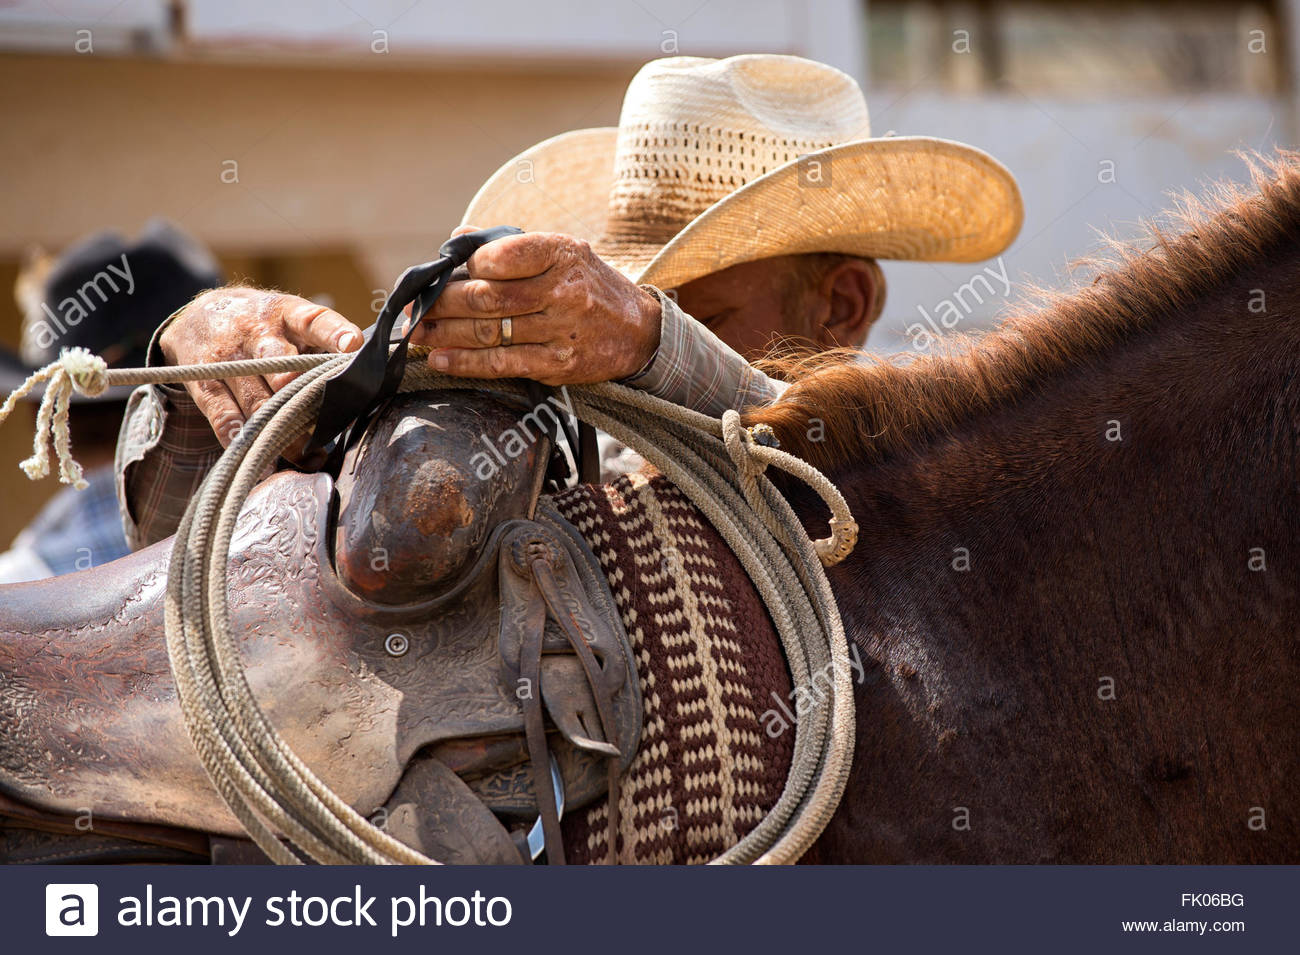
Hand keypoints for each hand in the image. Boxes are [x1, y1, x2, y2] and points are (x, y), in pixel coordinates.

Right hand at [159, 287, 361, 447]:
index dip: (334, 333)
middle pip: (279, 364)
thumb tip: (362, 381)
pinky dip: (242, 440)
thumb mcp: (294, 322)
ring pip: (258, 400)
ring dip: (283, 432)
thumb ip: (324, 347)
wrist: (199, 316)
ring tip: (307, 457)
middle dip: (301, 394)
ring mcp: (227, 358)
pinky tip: (264, 460)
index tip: (352, 346)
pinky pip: (223, 414)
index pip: (314, 321)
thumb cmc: (266, 328)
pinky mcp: (204, 382)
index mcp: (288, 314)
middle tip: (327, 424)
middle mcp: (256, 332)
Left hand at [409, 231, 661, 384]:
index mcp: (562, 254)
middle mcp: (563, 291)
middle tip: (411, 307)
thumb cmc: (590, 286)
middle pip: (486, 298)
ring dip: (443, 334)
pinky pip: (501, 363)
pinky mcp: (557, 364)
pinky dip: (464, 363)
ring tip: (414, 333)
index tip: (445, 273)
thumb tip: (458, 236)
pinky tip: (439, 359)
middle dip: (441, 303)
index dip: (467, 265)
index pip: (500, 256)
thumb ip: (511, 245)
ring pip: (488, 332)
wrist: (638, 332)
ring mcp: (560, 330)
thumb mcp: (562, 252)